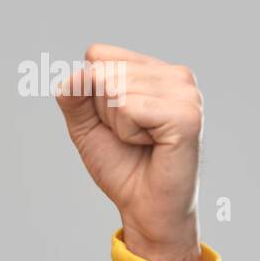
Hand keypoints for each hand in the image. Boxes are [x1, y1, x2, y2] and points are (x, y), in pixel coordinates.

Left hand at [54, 44, 202, 260]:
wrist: (143, 205)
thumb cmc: (121, 165)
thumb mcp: (85, 126)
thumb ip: (73, 97)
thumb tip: (73, 75)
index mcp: (155, 70)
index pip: (97, 55)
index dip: (90, 93)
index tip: (115, 121)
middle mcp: (175, 74)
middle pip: (102, 71)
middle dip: (103, 111)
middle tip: (129, 136)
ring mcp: (186, 92)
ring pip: (114, 88)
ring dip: (117, 124)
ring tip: (142, 141)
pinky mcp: (186, 114)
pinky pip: (129, 108)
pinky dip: (128, 132)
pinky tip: (151, 145)